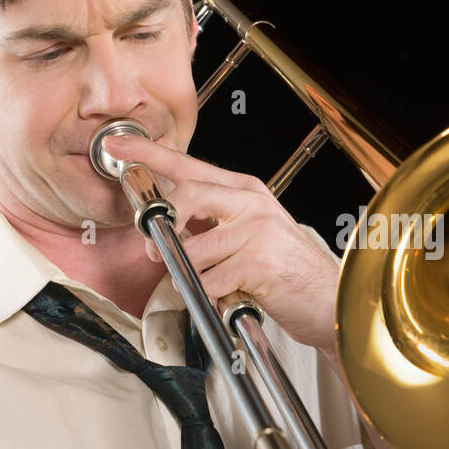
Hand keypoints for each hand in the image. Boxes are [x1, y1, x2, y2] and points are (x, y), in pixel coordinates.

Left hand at [101, 134, 339, 351]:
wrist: (330, 299)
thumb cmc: (287, 270)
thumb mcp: (253, 232)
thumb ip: (213, 221)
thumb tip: (165, 224)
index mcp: (246, 191)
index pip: (190, 166)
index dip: (150, 154)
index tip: (118, 149)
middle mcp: (252, 203)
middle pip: (186, 197)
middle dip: (161, 228)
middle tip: (155, 250)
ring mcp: (256, 231)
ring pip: (191, 250)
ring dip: (193, 275)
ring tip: (217, 283)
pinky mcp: (257, 263)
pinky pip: (208, 282)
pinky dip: (212, 296)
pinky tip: (235, 295)